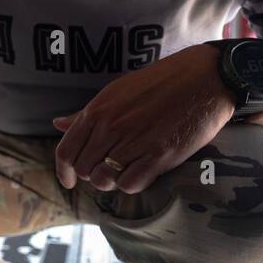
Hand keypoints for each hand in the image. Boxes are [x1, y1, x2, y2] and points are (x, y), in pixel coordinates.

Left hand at [51, 44, 236, 194]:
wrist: (205, 78)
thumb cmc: (160, 83)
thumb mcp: (116, 92)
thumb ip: (87, 114)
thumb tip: (58, 124)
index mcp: (97, 111)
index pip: (65, 151)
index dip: (63, 172)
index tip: (69, 181)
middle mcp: (111, 127)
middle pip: (84, 169)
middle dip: (91, 174)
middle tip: (108, 168)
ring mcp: (134, 142)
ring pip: (104, 180)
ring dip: (111, 181)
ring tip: (124, 171)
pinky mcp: (158, 155)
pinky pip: (130, 184)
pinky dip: (132, 184)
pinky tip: (141, 172)